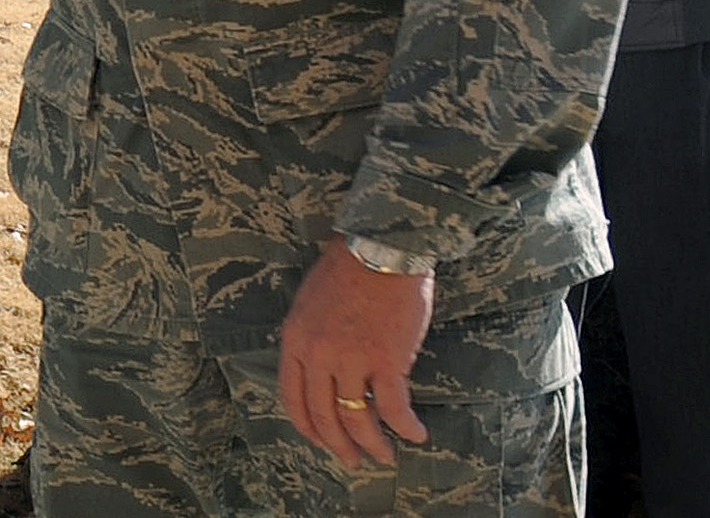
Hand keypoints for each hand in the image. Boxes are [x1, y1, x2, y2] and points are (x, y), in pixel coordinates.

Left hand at [278, 235, 432, 468]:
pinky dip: (406, 426)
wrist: (381, 249)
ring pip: (357, 419)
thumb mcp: (309, 303)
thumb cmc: (348, 268)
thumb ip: (310, 338)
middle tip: (354, 461)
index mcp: (296, 340)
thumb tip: (320, 370)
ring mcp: (351, 360)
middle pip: (323, 415)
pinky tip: (416, 433)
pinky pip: (393, 408)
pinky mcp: (386, 361)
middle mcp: (318, 355)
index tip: (322, 442)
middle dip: (339, 445)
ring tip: (385, 455)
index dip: (308, 428)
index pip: (293, 398)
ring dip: (373, 444)